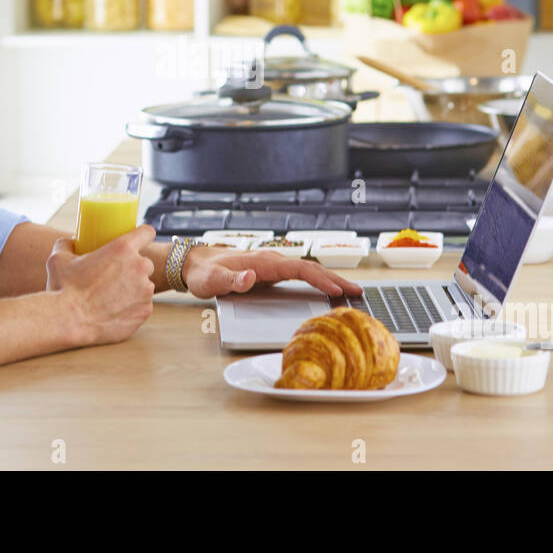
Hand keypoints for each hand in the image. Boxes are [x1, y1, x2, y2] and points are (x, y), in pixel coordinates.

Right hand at [46, 225, 156, 345]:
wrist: (68, 322)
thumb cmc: (64, 288)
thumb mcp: (58, 258)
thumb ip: (67, 244)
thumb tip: (70, 241)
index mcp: (123, 249)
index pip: (147, 232)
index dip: (142, 235)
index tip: (137, 241)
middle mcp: (139, 267)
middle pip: (145, 262)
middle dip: (134, 267)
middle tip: (115, 276)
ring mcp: (145, 291)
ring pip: (144, 286)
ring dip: (133, 288)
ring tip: (111, 297)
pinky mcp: (145, 311)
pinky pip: (143, 306)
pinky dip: (132, 308)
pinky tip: (115, 311)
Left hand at [180, 246, 363, 299]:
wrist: (194, 264)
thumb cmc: (204, 274)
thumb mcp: (213, 281)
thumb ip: (231, 281)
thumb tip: (249, 277)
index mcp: (264, 261)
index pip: (300, 268)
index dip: (320, 279)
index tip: (337, 290)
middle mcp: (272, 260)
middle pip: (311, 267)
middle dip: (335, 279)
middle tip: (357, 291)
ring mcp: (272, 266)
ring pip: (307, 270)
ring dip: (330, 279)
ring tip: (350, 291)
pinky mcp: (271, 273)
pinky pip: (300, 276)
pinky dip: (317, 281)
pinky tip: (326, 290)